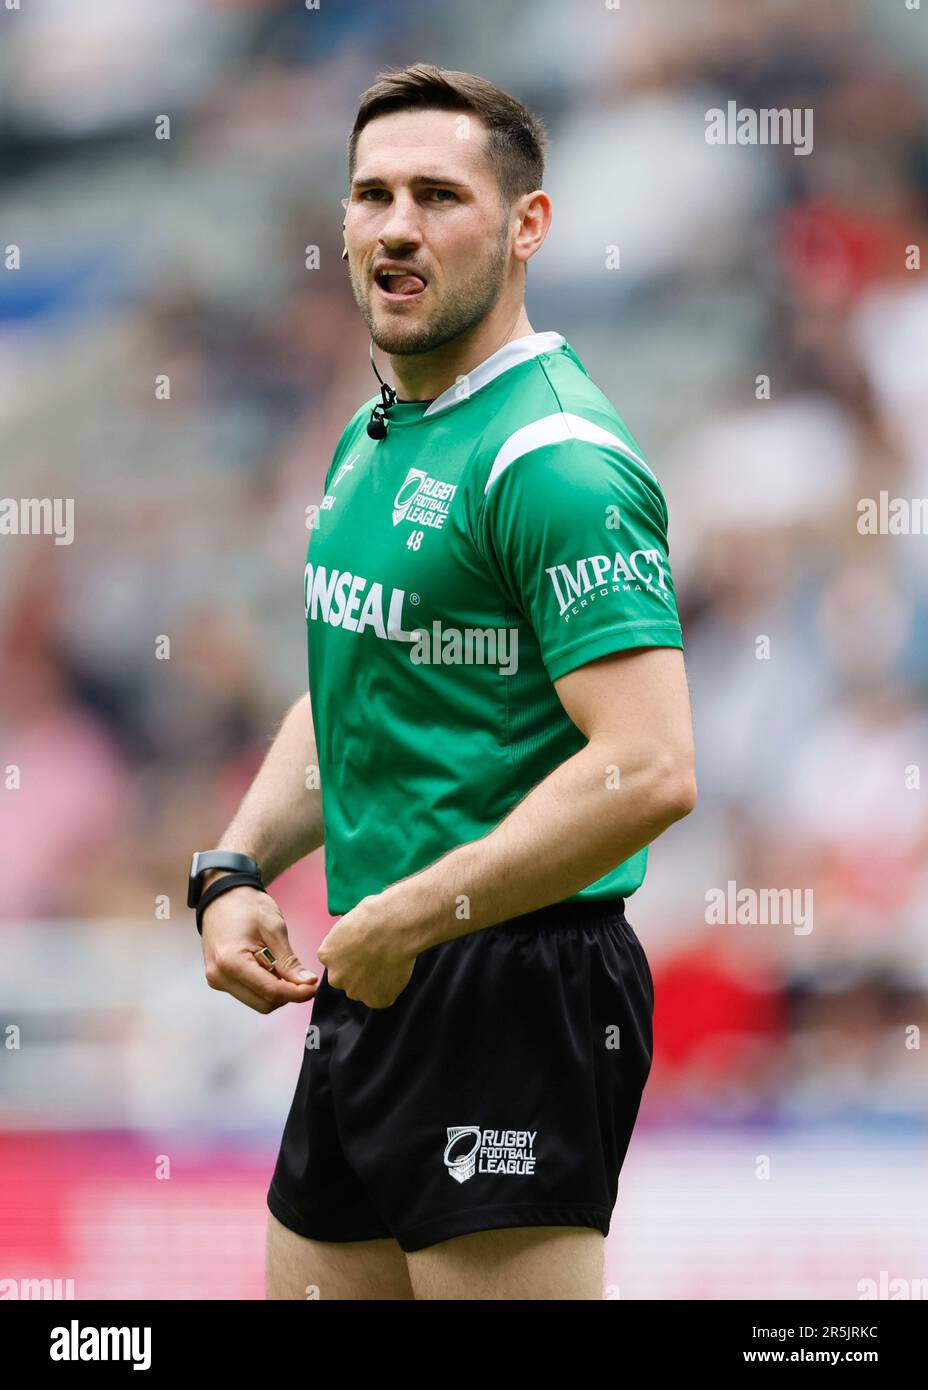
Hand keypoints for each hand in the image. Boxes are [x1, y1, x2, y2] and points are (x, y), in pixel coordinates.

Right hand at [200, 883, 317, 1013]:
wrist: (221, 896)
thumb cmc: (247, 906)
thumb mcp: (274, 929)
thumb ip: (289, 961)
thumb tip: (307, 984)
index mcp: (231, 962)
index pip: (270, 991)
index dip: (296, 993)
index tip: (314, 987)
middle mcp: (220, 976)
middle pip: (263, 1003)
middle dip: (287, 995)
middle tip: (305, 980)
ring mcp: (217, 980)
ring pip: (256, 1001)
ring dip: (276, 992)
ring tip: (286, 969)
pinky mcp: (220, 979)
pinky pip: (248, 992)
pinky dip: (264, 986)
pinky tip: (272, 968)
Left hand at [317, 893, 415, 1008]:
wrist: (394, 927)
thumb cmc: (375, 915)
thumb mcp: (350, 922)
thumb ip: (348, 939)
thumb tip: (357, 939)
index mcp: (326, 955)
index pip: (337, 962)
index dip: (354, 955)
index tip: (366, 947)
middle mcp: (336, 977)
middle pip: (348, 979)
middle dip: (360, 971)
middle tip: (379, 956)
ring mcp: (356, 991)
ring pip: (365, 989)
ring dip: (375, 981)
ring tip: (390, 961)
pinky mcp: (376, 1000)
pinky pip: (383, 997)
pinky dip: (390, 988)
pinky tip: (396, 970)